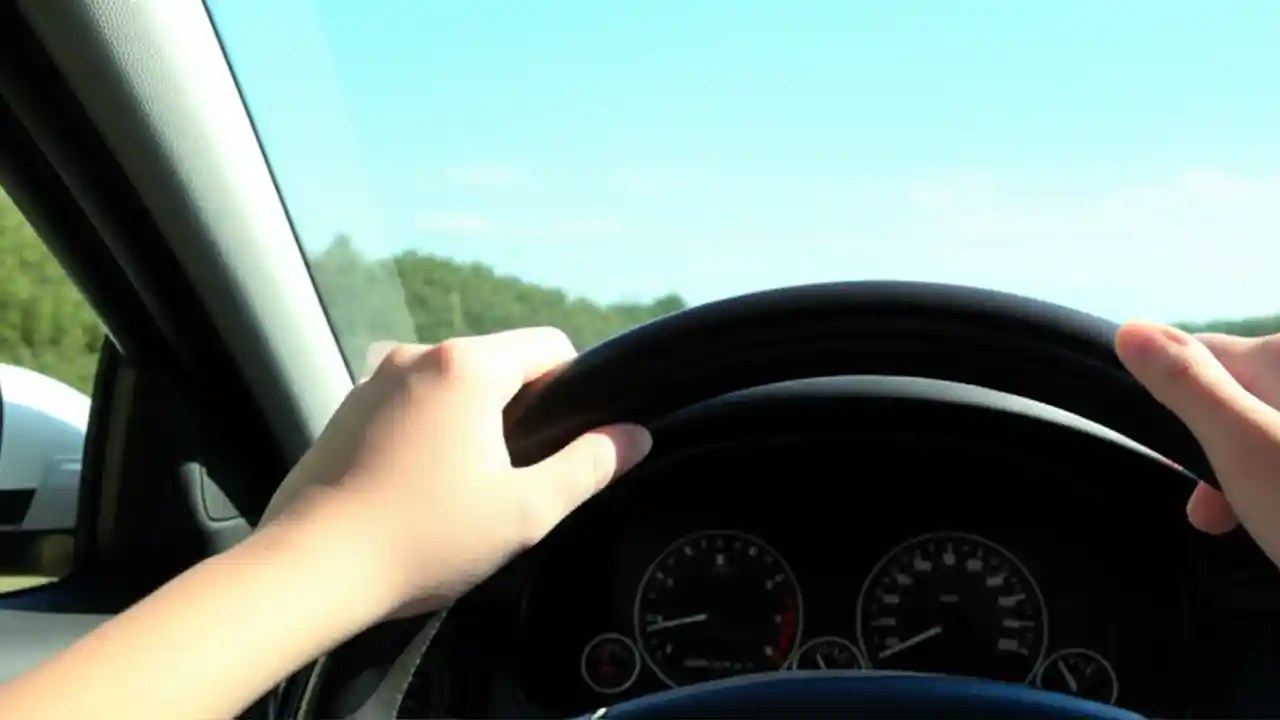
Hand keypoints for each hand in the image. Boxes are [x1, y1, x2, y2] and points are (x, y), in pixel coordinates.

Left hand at [265, 327, 651, 614]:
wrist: (311, 570)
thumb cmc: (423, 539)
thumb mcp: (526, 510)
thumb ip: (589, 466)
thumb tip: (634, 437)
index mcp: (467, 368)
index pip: (550, 346)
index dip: (573, 392)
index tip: (564, 446)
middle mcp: (418, 356)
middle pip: (499, 364)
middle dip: (519, 413)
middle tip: (514, 479)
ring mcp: (374, 379)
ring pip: (453, 386)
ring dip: (472, 424)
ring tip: (463, 490)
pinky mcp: (346, 410)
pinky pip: (412, 405)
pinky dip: (429, 433)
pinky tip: (420, 488)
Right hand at [1115, 323, 1279, 561]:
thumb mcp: (1243, 444)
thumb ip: (1186, 384)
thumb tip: (1129, 331)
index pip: (1195, 353)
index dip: (1167, 403)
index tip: (1171, 466)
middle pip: (1234, 393)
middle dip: (1211, 448)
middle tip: (1212, 514)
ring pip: (1263, 428)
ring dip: (1246, 471)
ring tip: (1253, 526)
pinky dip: (1276, 482)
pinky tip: (1278, 518)